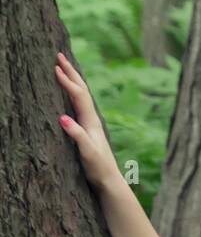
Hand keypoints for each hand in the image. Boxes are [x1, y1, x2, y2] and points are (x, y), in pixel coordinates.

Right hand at [54, 51, 118, 191]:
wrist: (110, 181)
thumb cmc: (99, 168)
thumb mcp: (87, 152)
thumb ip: (77, 135)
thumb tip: (62, 118)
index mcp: (91, 122)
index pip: (79, 96)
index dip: (67, 81)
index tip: (55, 67)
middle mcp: (92, 119)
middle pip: (82, 90)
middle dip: (71, 72)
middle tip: (59, 55)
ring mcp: (90, 124)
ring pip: (81, 96)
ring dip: (72, 80)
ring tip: (64, 67)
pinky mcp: (87, 130)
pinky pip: (78, 105)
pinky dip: (72, 93)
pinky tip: (69, 93)